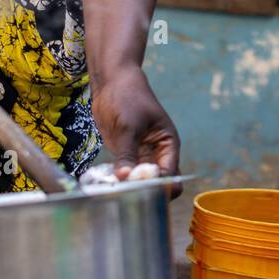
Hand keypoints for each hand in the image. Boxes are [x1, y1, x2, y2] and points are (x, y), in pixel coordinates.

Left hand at [92, 66, 181, 197]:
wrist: (112, 82)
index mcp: (168, 145)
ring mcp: (142, 155)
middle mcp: (158, 153)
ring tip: (114, 191)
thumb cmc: (128, 98)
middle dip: (146, 191)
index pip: (170, 175)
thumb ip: (127, 154)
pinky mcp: (127, 155)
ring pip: (141, 180)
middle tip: (126, 195)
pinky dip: (120, 180)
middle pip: (159, 182)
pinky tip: (108, 183)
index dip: (158, 187)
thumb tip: (125, 179)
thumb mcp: (128, 126)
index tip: (139, 191)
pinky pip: (127, 174)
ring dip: (131, 187)